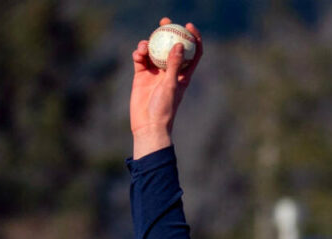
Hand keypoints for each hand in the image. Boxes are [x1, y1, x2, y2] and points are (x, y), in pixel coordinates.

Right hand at [130, 18, 202, 158]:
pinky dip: (139, 53)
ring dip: (149, 43)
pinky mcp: (141, 75)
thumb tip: (179, 45)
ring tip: (145, 45)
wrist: (148, 124)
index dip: (193, 38)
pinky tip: (138, 54)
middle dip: (168, 32)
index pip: (193, 53)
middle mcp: (170, 71)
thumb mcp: (170, 85)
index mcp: (183, 74)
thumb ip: (174, 65)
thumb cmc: (164, 109)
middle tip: (164, 21)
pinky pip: (140, 58)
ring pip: (153, 50)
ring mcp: (155, 72)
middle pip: (171, 46)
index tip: (188, 25)